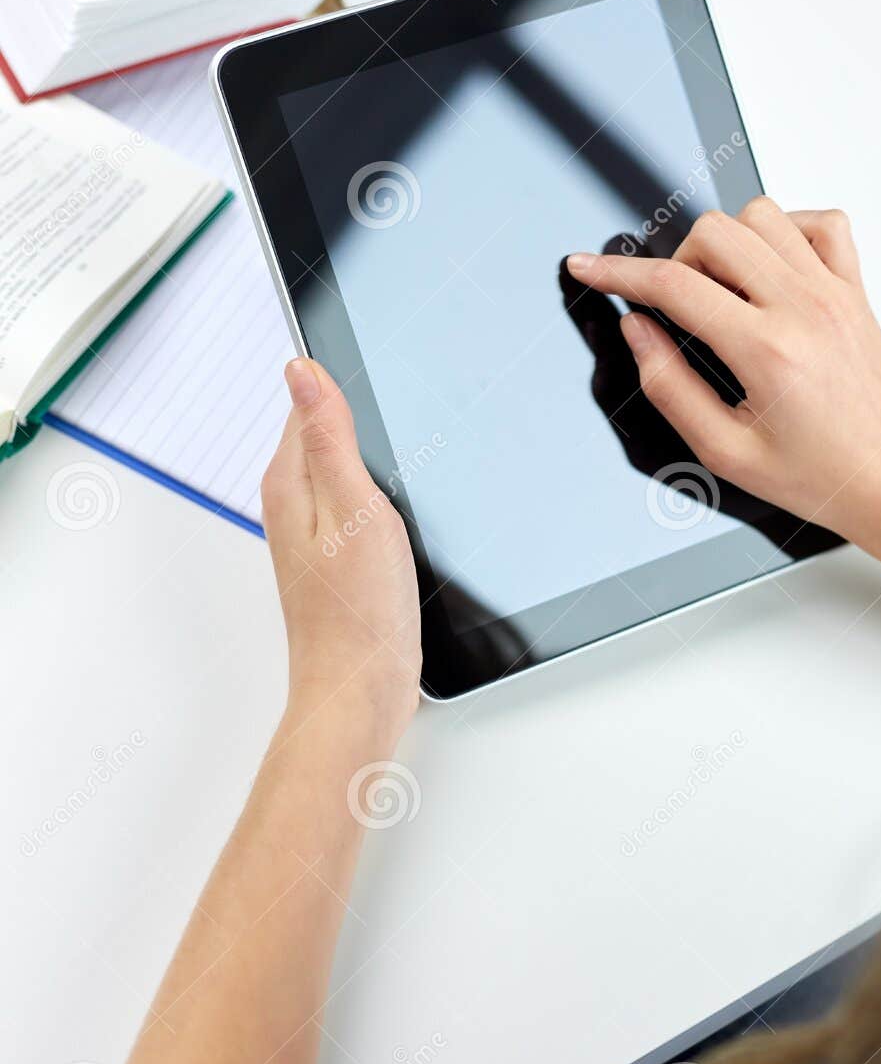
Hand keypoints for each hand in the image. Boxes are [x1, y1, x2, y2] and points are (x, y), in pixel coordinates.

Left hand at [261, 359, 420, 744]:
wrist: (359, 693)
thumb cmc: (359, 617)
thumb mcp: (355, 509)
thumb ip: (330, 437)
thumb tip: (302, 370)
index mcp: (289, 481)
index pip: (308, 400)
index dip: (348, 385)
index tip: (389, 385)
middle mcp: (293, 502)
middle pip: (326, 432)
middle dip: (365, 421)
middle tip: (406, 432)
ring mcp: (315, 532)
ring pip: (345, 468)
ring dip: (376, 462)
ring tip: (407, 472)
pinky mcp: (339, 558)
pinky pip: (358, 504)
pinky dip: (383, 499)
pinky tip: (405, 513)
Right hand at [566, 199, 880, 562]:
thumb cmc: (824, 478)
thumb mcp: (726, 453)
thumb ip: (671, 388)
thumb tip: (638, 332)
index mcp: (767, 351)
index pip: (673, 285)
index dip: (617, 272)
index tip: (589, 267)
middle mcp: (803, 307)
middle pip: (714, 232)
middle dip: (676, 260)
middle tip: (675, 309)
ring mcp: (835, 291)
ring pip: (761, 214)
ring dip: (727, 242)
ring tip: (723, 293)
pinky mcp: (857, 289)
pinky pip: (821, 222)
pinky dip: (785, 231)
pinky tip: (771, 272)